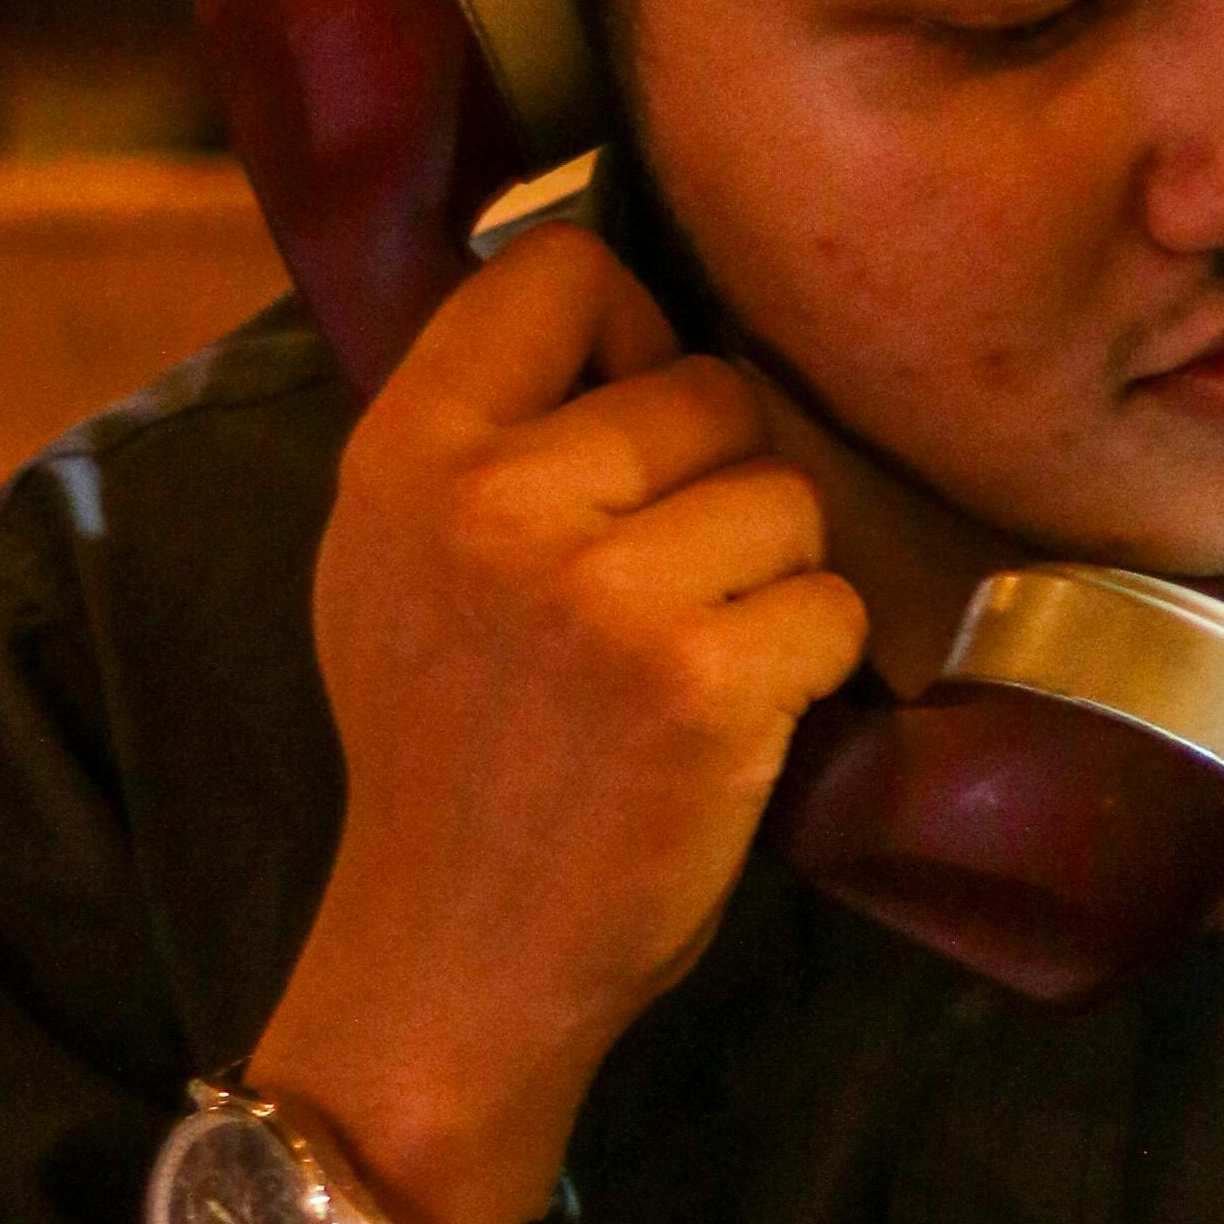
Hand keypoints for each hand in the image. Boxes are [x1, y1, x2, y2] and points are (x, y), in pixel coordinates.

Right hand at [264, 225, 869, 1223]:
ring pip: (787, 497)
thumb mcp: (390, 559)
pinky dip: (810, 664)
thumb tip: (614, 308)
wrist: (457, 955)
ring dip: (773, 579)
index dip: (630, 332)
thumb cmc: (445, 752)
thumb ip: (479, 429)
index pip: (564, 267)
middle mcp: (500, 501)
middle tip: (660, 592)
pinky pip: (832, 603)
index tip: (628, 417)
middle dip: (718, 482)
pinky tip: (735, 721)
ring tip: (690, 660)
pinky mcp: (707, 684)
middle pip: (710, 387)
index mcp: (408, 450)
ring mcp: (609, 594)